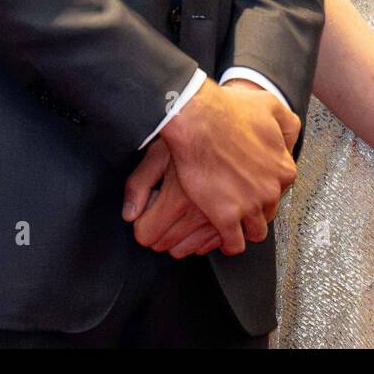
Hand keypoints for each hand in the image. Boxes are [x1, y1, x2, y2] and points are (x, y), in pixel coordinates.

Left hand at [122, 135, 224, 257]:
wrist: (236, 123)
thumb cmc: (196, 132)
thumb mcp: (158, 152)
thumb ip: (138, 184)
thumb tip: (129, 214)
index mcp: (178, 201)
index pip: (145, 235)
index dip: (143, 222)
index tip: (149, 209)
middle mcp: (202, 215)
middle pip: (168, 246)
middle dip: (162, 230)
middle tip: (169, 205)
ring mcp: (226, 218)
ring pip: (196, 250)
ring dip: (188, 237)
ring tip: (189, 210)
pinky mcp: (244, 216)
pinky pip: (226, 244)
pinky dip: (215, 236)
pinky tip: (212, 213)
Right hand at [123, 79, 297, 255]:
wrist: (198, 119)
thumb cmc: (229, 109)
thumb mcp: (271, 106)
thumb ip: (289, 126)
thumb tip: (291, 142)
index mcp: (283, 167)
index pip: (283, 187)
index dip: (267, 185)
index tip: (255, 183)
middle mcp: (271, 190)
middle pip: (269, 210)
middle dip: (257, 207)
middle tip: (242, 201)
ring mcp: (249, 206)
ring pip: (255, 231)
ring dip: (246, 228)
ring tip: (234, 222)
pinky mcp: (225, 217)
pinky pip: (234, 243)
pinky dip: (229, 243)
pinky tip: (222, 235)